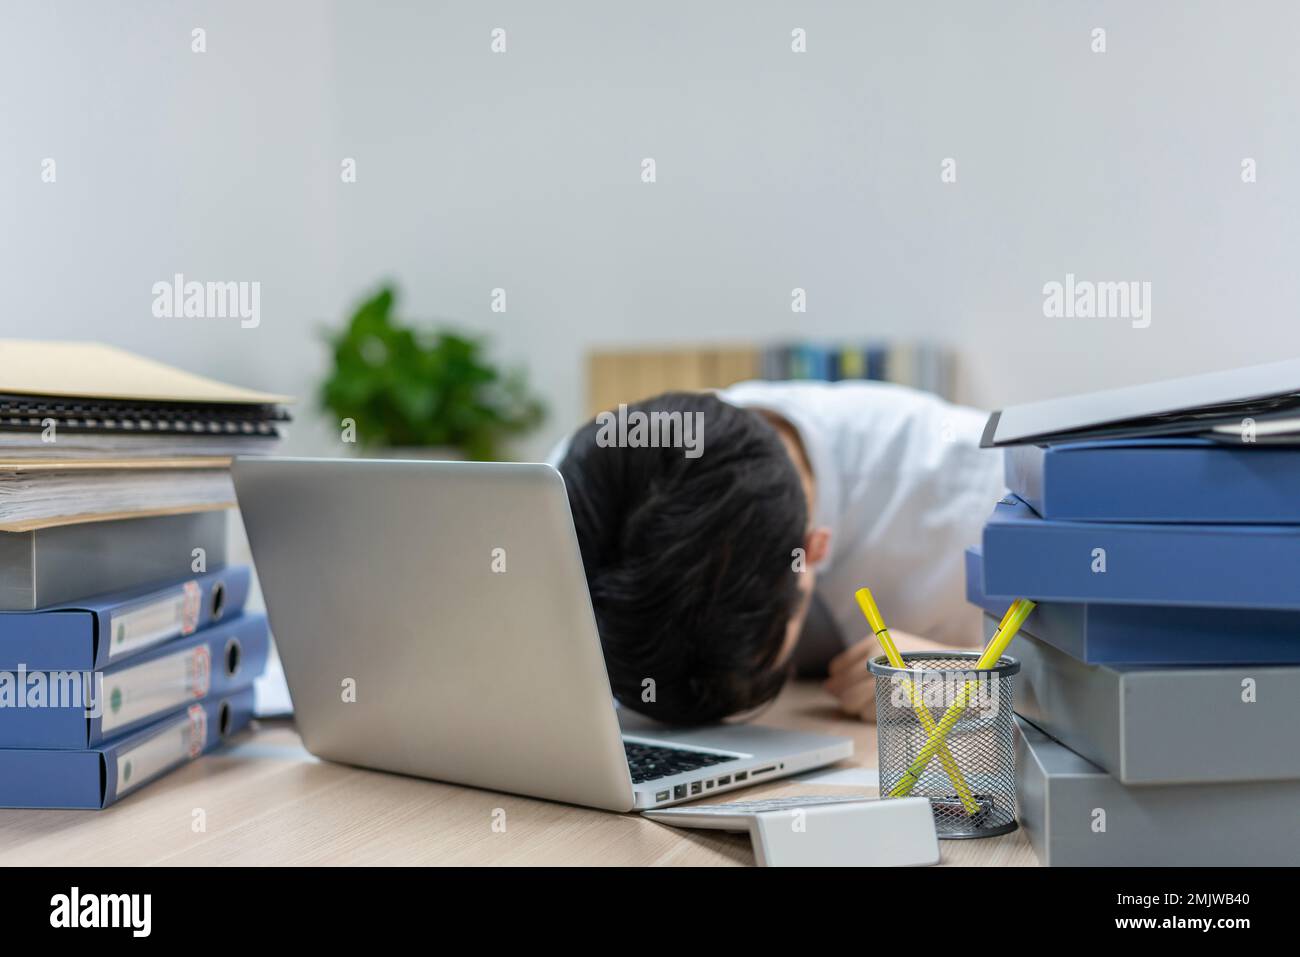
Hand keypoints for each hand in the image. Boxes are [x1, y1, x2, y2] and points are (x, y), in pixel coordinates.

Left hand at [824, 629, 958, 721]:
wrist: (961, 672)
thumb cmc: (921, 664)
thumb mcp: (891, 650)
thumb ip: (861, 664)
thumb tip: (828, 686)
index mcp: (874, 644)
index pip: (838, 667)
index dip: (838, 680)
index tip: (842, 686)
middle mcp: (879, 659)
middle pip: (843, 688)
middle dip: (846, 697)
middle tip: (855, 700)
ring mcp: (888, 680)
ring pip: (855, 703)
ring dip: (861, 707)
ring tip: (877, 702)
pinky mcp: (898, 700)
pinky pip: (872, 714)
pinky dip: (876, 715)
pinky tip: (886, 708)